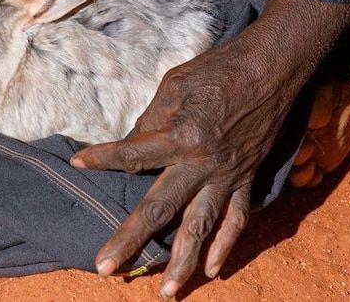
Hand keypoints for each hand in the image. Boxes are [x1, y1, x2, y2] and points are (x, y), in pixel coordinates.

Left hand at [71, 0, 349, 296]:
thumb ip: (153, 119)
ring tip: (165, 292)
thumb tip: (136, 144)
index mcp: (181, 135)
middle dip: (130, 239)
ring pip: (201, 227)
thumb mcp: (175, 84)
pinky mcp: (248, 179)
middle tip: (105, 267)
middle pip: (159, 208)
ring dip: (183, 262)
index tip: (77, 161)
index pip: (132, 154)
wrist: (272, 68)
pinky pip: (237, 219)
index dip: (102, 157)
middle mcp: (202, 164)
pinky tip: (212, 269)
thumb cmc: (218, 70)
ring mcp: (227, 176)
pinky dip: (225, 245)